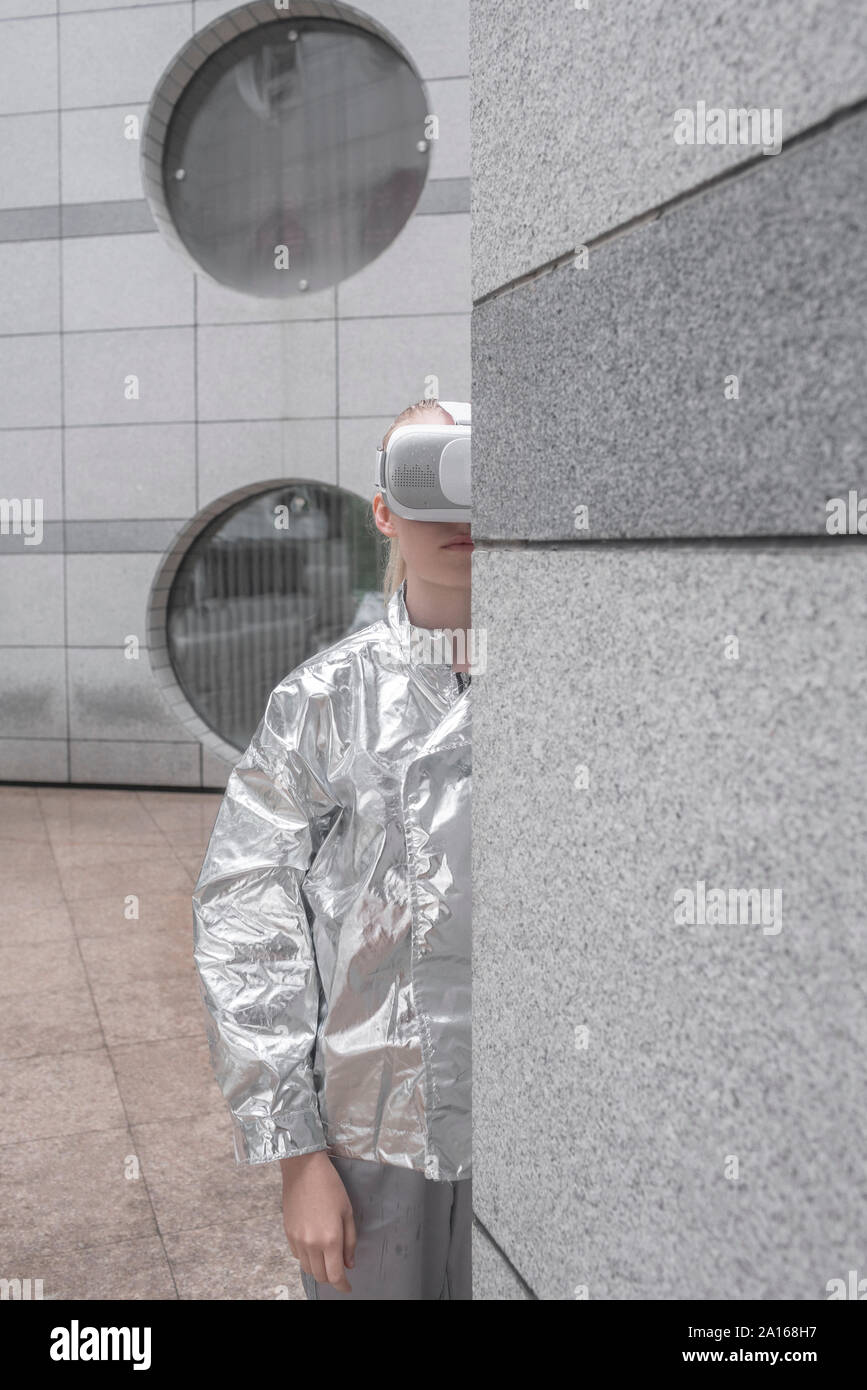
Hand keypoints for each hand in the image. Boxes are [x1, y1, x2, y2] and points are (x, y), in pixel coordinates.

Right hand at [281, 1151, 356, 1292]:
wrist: (303, 1168)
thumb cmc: (330, 1186)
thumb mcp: (347, 1211)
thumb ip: (350, 1241)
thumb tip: (349, 1264)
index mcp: (330, 1239)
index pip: (335, 1275)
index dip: (343, 1286)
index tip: (348, 1288)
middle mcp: (312, 1244)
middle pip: (320, 1276)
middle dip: (332, 1278)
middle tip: (340, 1271)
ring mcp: (297, 1240)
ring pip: (308, 1268)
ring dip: (319, 1269)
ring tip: (328, 1259)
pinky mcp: (288, 1234)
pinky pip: (298, 1256)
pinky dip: (307, 1258)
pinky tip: (315, 1247)